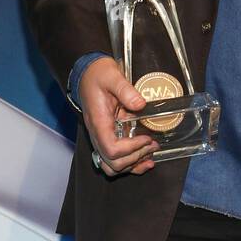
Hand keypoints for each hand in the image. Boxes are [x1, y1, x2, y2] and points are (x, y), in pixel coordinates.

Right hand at [79, 57, 158, 175]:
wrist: (88, 74)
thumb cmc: (97, 75)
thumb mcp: (112, 76)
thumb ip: (126, 90)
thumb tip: (140, 104)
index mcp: (99, 122)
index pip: (111, 148)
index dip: (131, 148)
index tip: (146, 138)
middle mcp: (98, 134)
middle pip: (112, 162)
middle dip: (135, 157)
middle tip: (152, 145)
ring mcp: (102, 137)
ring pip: (113, 166)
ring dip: (133, 164)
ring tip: (151, 154)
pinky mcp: (108, 136)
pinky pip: (116, 159)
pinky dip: (131, 163)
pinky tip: (145, 159)